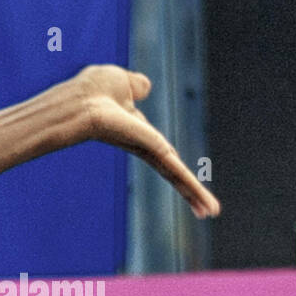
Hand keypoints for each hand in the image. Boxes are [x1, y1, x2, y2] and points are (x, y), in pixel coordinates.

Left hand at [72, 65, 219, 218]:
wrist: (84, 98)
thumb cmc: (93, 90)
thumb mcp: (121, 83)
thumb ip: (136, 87)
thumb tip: (144, 87)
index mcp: (136, 132)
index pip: (161, 155)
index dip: (173, 168)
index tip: (184, 184)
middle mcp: (142, 146)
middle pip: (171, 172)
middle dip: (190, 191)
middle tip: (208, 211)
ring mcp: (147, 150)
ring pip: (176, 176)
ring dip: (196, 195)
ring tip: (211, 213)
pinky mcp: (152, 150)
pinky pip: (176, 170)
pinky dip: (192, 187)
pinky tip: (205, 204)